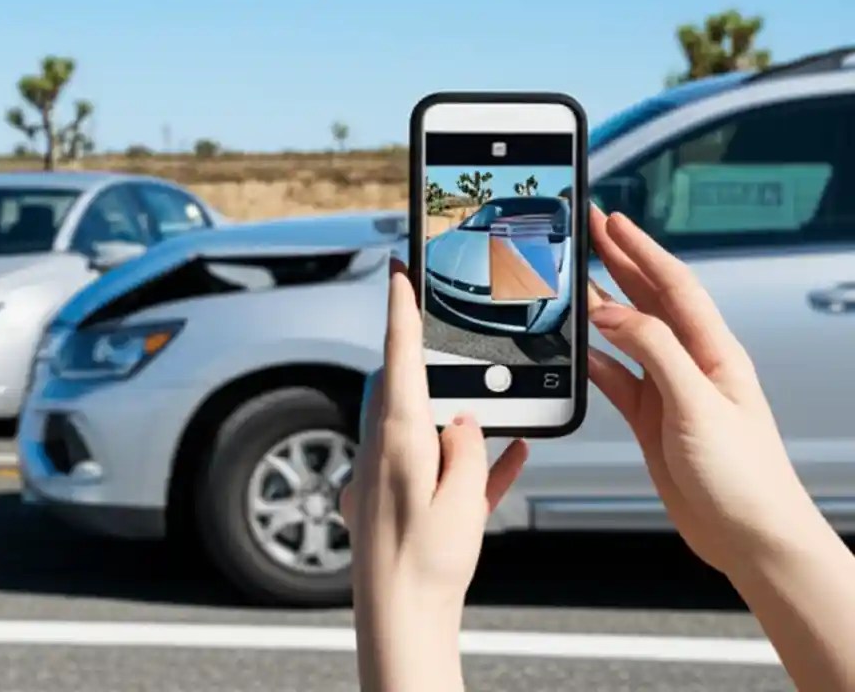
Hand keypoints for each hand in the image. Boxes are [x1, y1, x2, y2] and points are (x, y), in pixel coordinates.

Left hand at [338, 259, 525, 690]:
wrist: (400, 621)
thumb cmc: (426, 565)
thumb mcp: (460, 500)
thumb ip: (465, 450)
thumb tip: (462, 421)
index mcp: (396, 440)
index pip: (397, 358)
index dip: (400, 310)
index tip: (397, 271)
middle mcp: (384, 452)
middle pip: (403, 389)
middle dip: (425, 362)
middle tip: (449, 334)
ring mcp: (388, 479)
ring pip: (422, 427)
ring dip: (450, 413)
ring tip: (491, 410)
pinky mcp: (401, 506)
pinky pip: (437, 468)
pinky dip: (465, 458)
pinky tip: (508, 456)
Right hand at [587, 206, 814, 574]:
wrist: (749, 536)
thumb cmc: (744, 477)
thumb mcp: (697, 405)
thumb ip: (654, 353)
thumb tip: (612, 314)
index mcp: (715, 352)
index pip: (673, 286)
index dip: (641, 250)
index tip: (612, 223)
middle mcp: (692, 365)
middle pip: (649, 300)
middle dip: (619, 262)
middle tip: (589, 232)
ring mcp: (670, 392)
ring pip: (628, 337)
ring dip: (601, 306)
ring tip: (573, 279)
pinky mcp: (652, 421)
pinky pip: (616, 379)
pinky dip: (593, 360)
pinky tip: (576, 349)